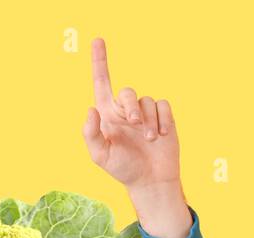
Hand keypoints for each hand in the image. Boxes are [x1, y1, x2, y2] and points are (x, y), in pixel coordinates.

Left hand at [82, 38, 191, 237]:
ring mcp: (145, 114)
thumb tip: (90, 110)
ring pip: (146, 100)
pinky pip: (162, 106)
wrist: (151, 180)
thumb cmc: (124, 169)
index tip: (97, 40)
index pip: (101, 83)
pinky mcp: (163, 117)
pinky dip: (162, 120)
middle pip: (127, 91)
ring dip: (147, 120)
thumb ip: (91, 134)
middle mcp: (125, 111)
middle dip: (130, 106)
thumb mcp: (101, 156)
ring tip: (149, 139)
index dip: (99, 62)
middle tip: (132, 123)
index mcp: (107, 116)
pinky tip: (161, 136)